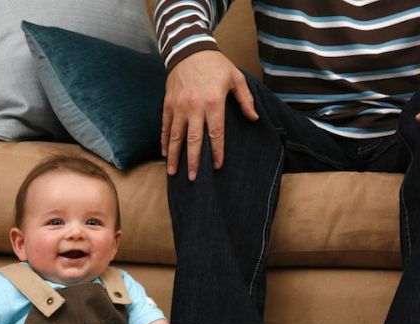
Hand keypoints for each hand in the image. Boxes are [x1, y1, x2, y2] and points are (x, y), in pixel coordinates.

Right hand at [161, 50, 258, 180]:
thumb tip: (254, 118)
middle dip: (193, 161)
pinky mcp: (168, 103)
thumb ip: (245, 100)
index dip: (216, 152)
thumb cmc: (216, 65)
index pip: (215, 133)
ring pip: (176, 135)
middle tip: (193, 178)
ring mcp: (179, 106)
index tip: (216, 167)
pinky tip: (165, 153)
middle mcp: (194, 107)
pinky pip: (166, 125)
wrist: (189, 48)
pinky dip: (164, 140)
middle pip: (193, 139)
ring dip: (174, 155)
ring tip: (173, 172)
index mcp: (213, 103)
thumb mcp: (236, 78)